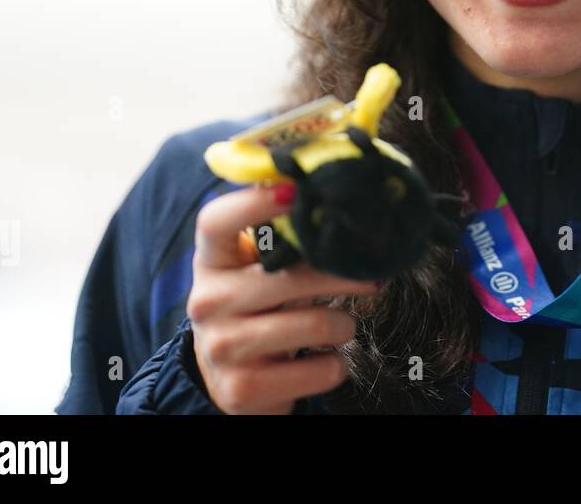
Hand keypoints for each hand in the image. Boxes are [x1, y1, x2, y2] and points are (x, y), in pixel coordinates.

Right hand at [187, 184, 379, 413]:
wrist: (233, 379)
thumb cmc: (260, 307)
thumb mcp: (260, 270)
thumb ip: (287, 238)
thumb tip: (340, 196)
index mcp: (211, 261)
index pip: (215, 221)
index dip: (252, 203)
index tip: (294, 190)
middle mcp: (206, 301)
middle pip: (287, 277)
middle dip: (342, 276)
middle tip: (373, 277)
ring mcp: (220, 348)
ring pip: (314, 325)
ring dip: (343, 325)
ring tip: (340, 324)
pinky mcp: (241, 390)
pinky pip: (319, 370)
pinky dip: (335, 365)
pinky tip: (325, 360)